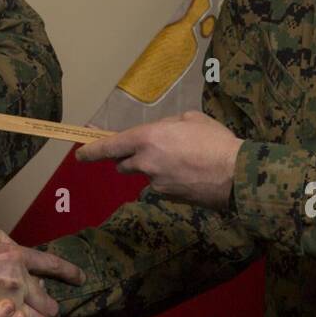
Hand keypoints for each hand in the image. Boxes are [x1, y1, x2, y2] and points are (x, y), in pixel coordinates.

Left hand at [75, 111, 242, 209]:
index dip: (92, 151)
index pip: (110, 147)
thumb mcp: (189, 119)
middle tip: (152, 151)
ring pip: (146, 175)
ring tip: (184, 160)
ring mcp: (156, 183)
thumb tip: (161, 133)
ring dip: (155, 168)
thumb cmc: (215, 141)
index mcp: (147, 138)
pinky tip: (191, 173)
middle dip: (131, 158)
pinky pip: (162, 185)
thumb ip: (167, 126)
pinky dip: (171, 179)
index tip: (79, 155)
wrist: (236, 175)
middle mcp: (146, 163)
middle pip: (124, 164)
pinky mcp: (168, 197)